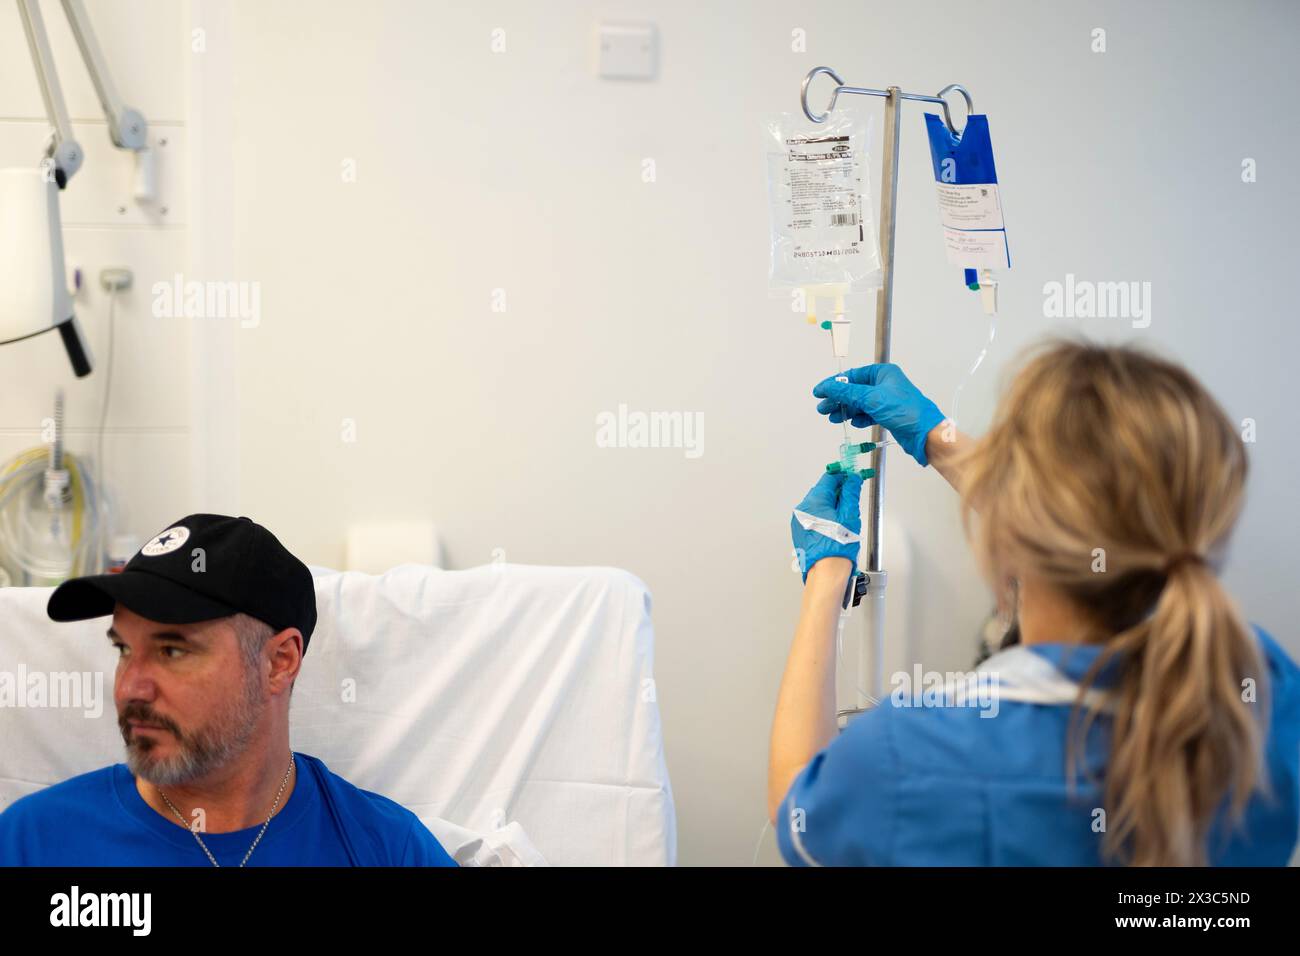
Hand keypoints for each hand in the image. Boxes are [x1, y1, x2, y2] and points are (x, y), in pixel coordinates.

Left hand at [790, 472, 862, 582]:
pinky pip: (814, 518)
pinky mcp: (801, 532)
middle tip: (852, 497)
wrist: (827, 573)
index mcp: (813, 502)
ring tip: (845, 517)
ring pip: (818, 506)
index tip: (851, 476)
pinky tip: (835, 526)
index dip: (842, 476)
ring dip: (831, 505)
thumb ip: (850, 492)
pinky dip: (824, 517)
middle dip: (837, 492)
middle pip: (822, 492)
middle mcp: (802, 510)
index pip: (828, 479)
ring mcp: (800, 522)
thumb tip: (852, 479)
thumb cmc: (837, 548)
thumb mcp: (850, 514)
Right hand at [812, 363, 945, 466]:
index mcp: (882, 373)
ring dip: (846, 410)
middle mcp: (884, 384)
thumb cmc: (904, 411)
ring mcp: (886, 400)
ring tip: (833, 418)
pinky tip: (854, 423)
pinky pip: (867, 414)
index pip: (852, 375)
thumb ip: (846, 392)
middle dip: (838, 399)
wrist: (925, 434)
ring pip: (859, 403)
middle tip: (823, 409)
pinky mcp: (887, 414)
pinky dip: (859, 418)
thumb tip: (826, 387)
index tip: (819, 392)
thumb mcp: (871, 398)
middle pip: (854, 390)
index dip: (834, 384)